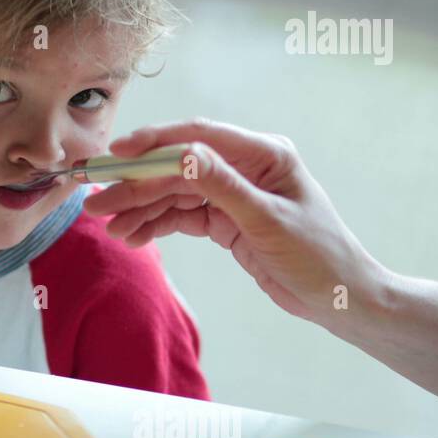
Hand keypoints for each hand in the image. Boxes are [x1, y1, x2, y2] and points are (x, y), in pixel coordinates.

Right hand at [84, 118, 388, 333]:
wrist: (340, 299)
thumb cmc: (318, 256)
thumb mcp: (267, 220)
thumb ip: (221, 185)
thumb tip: (178, 154)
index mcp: (262, 153)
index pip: (198, 138)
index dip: (154, 144)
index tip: (116, 156)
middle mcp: (244, 166)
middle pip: (177, 167)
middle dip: (136, 184)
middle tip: (96, 201)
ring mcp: (232, 193)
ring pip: (173, 193)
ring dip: (140, 209)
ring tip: (109, 227)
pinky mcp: (224, 219)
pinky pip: (180, 216)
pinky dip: (155, 225)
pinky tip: (133, 237)